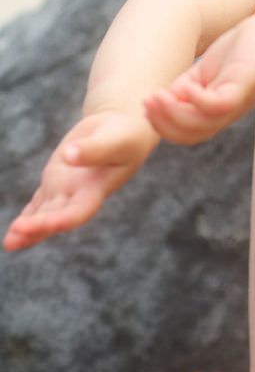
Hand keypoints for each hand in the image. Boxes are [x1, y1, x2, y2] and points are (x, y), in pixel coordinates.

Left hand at [3, 111, 157, 251]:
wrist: (122, 129)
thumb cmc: (125, 135)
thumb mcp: (115, 140)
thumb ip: (94, 149)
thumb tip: (68, 155)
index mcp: (97, 189)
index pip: (78, 211)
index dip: (61, 220)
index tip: (46, 224)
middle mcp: (80, 194)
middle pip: (56, 216)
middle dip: (36, 228)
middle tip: (12, 238)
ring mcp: (67, 188)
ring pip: (44, 213)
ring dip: (28, 228)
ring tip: (8, 243)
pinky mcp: (57, 178)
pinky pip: (40, 201)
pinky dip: (28, 214)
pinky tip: (14, 231)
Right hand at [145, 9, 254, 145]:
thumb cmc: (245, 50)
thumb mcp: (207, 71)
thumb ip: (185, 87)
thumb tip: (161, 100)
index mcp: (215, 110)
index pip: (185, 131)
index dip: (162, 124)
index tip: (144, 105)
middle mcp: (226, 112)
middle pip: (190, 135)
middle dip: (163, 124)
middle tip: (146, 104)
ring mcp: (237, 101)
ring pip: (202, 125)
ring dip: (174, 115)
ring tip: (155, 98)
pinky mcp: (245, 86)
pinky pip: (220, 105)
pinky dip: (199, 102)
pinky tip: (188, 89)